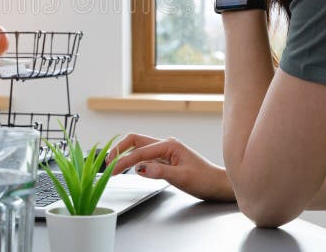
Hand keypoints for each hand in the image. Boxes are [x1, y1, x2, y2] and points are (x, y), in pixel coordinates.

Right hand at [106, 133, 234, 201]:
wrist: (218, 184)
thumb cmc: (205, 180)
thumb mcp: (182, 178)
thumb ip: (160, 172)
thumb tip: (139, 168)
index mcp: (169, 145)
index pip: (140, 152)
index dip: (124, 161)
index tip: (112, 170)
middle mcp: (165, 144)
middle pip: (135, 141)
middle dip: (119, 149)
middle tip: (108, 162)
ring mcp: (165, 151)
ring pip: (139, 147)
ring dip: (125, 153)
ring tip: (113, 164)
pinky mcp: (165, 158)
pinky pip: (145, 156)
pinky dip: (134, 159)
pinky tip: (129, 167)